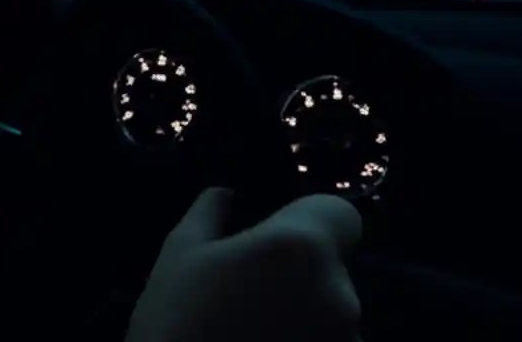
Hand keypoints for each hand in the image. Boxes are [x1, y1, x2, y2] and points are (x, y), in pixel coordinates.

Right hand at [127, 188, 362, 341]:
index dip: (313, 223)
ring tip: (254, 331)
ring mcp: (346, 341)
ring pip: (335, 312)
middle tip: (249, 295)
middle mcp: (339, 293)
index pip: (341, 216)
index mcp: (301, 247)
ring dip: (307, 316)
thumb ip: (209, 213)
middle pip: (333, 267)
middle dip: (301, 275)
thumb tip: (224, 194)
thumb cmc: (175, 322)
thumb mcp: (179, 255)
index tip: (279, 242)